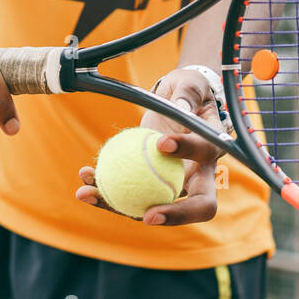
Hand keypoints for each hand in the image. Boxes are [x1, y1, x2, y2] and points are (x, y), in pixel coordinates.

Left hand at [76, 67, 225, 225]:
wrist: (177, 102)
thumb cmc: (188, 91)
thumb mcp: (191, 83)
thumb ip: (188, 92)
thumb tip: (180, 106)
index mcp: (212, 147)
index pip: (205, 155)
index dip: (187, 153)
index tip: (161, 144)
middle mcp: (200, 173)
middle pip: (197, 205)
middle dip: (174, 215)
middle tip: (148, 216)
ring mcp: (175, 183)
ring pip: (153, 205)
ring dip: (119, 205)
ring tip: (88, 193)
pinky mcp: (151, 184)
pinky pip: (129, 192)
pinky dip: (106, 189)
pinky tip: (85, 176)